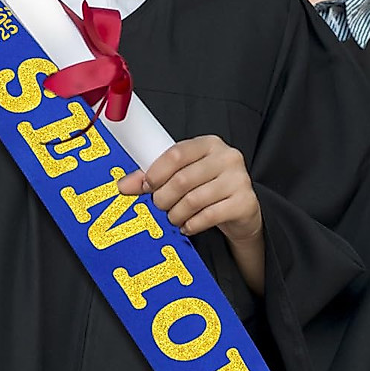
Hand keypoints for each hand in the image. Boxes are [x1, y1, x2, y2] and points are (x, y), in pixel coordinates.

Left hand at [118, 135, 263, 290]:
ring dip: (176, 214)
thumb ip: (155, 177)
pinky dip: (192, 224)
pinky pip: (209, 216)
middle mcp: (227, 157)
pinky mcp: (245, 202)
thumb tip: (124, 185)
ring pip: (194, 200)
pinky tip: (188, 226)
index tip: (146, 187)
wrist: (242, 209)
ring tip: (173, 217)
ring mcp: (239, 179)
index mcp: (208, 144)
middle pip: (182, 179)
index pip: (176, 154)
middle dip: (164, 198)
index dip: (156, 172)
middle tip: (160, 206)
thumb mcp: (183, 175)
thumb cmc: (208, 187)